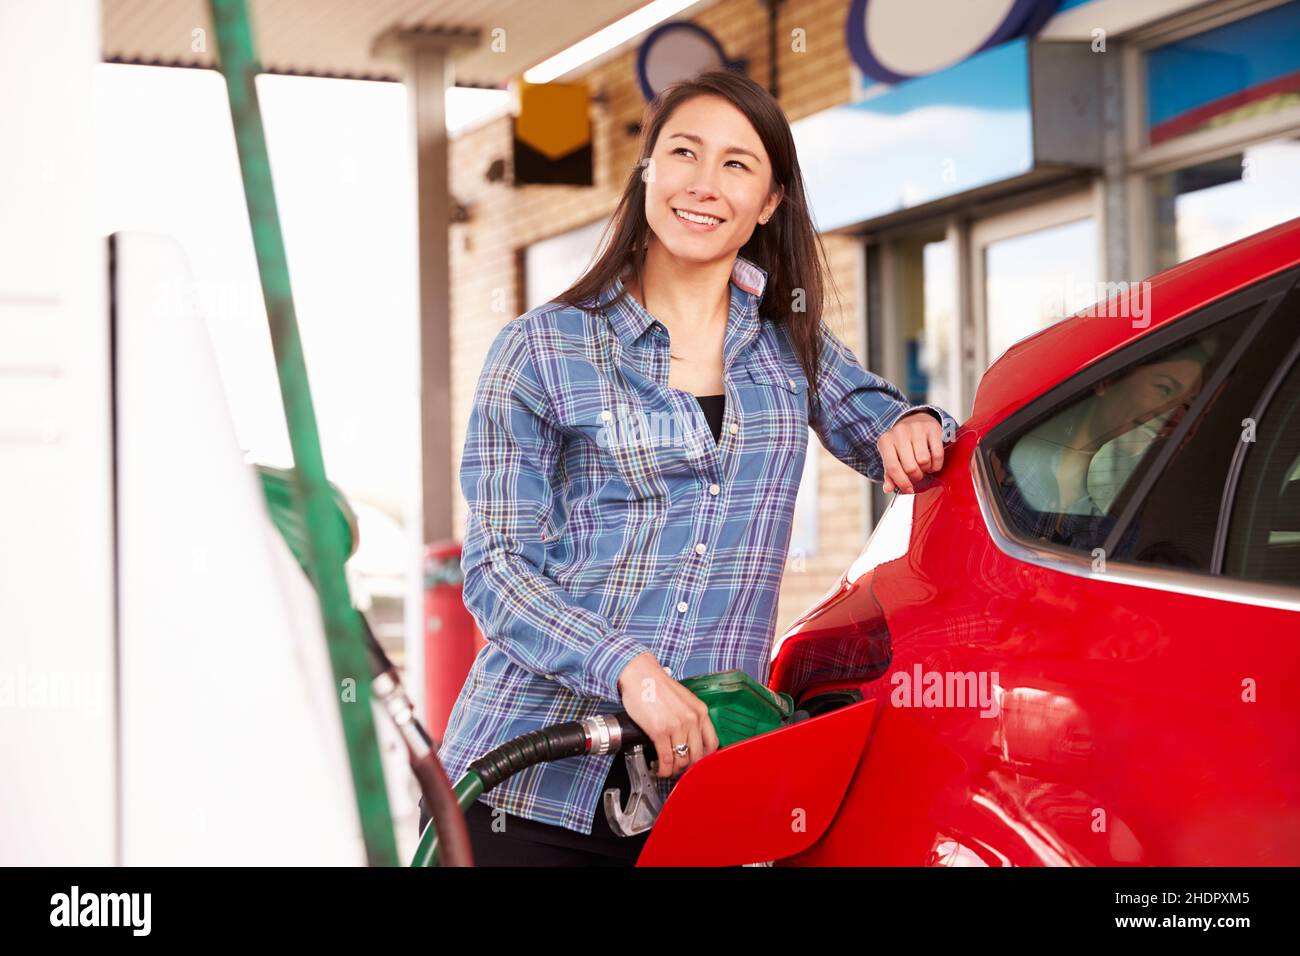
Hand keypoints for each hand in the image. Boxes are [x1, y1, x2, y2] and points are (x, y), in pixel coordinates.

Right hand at [616, 652, 718, 778]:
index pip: (712, 743)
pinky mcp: (660, 731)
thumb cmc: (657, 686)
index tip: (697, 762)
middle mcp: (692, 719)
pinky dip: (663, 769)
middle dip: (688, 767)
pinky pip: (666, 759)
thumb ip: (690, 717)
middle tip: (680, 770)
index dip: (705, 758)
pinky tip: (660, 769)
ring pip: (682, 760)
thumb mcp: (683, 700)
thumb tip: (690, 738)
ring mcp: (677, 725)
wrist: (640, 675)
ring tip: (668, 770)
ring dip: (675, 770)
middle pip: (698, 755)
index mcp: (700, 711)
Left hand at [877, 410, 945, 493]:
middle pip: (910, 467)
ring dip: (926, 469)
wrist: (915, 420)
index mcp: (885, 441)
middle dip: (915, 476)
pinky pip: (937, 454)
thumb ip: (889, 473)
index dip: (902, 482)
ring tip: (924, 466)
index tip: (908, 489)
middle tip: (917, 475)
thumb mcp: (891, 455)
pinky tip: (933, 463)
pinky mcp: (932, 428)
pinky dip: (936, 464)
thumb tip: (888, 488)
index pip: (893, 467)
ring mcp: (916, 429)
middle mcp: (899, 433)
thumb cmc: (902, 442)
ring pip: (924, 461)